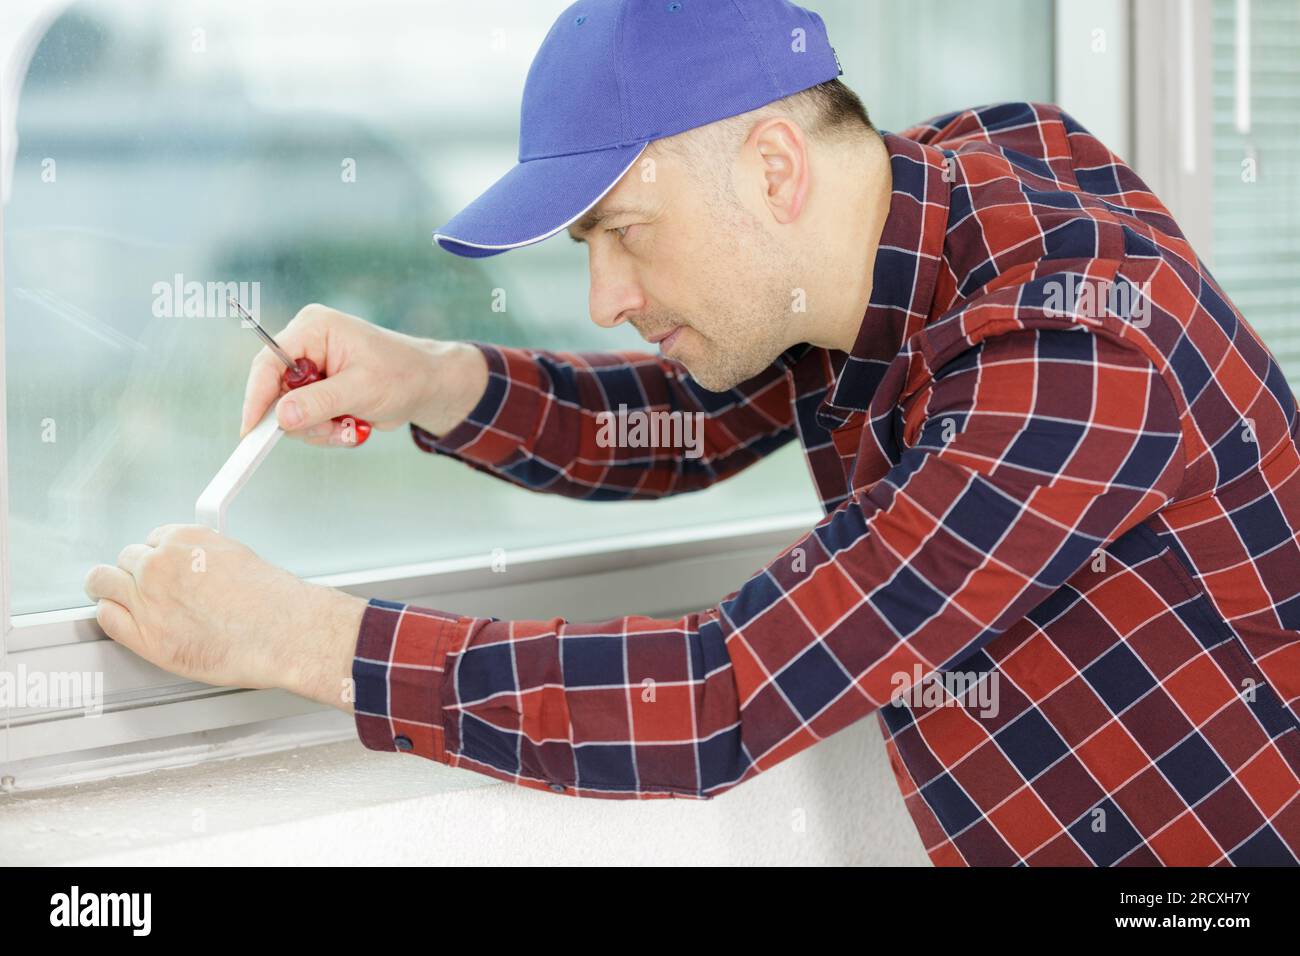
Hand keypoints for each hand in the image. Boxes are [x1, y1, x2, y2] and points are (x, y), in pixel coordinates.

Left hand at [83, 524, 366, 709]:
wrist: (285, 632)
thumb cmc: (273, 601)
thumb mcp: (238, 557)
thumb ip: (205, 558)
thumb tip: (194, 569)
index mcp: (186, 538)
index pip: (154, 540)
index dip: (159, 557)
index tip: (164, 569)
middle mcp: (161, 564)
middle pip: (126, 558)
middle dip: (135, 571)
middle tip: (145, 586)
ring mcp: (149, 599)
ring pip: (103, 582)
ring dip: (111, 588)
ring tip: (116, 597)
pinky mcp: (148, 636)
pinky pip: (107, 617)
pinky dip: (111, 614)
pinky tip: (120, 617)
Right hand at [239, 303, 487, 444]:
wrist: (428, 385)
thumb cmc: (403, 375)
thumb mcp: (362, 389)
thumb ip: (320, 402)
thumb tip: (282, 417)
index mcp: (314, 328)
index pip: (268, 363)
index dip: (257, 398)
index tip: (250, 430)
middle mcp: (307, 344)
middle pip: (276, 393)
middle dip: (303, 420)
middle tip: (334, 430)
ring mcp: (311, 369)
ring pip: (290, 413)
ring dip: (319, 429)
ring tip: (351, 426)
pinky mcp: (318, 390)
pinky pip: (306, 420)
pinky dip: (327, 431)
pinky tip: (352, 425)